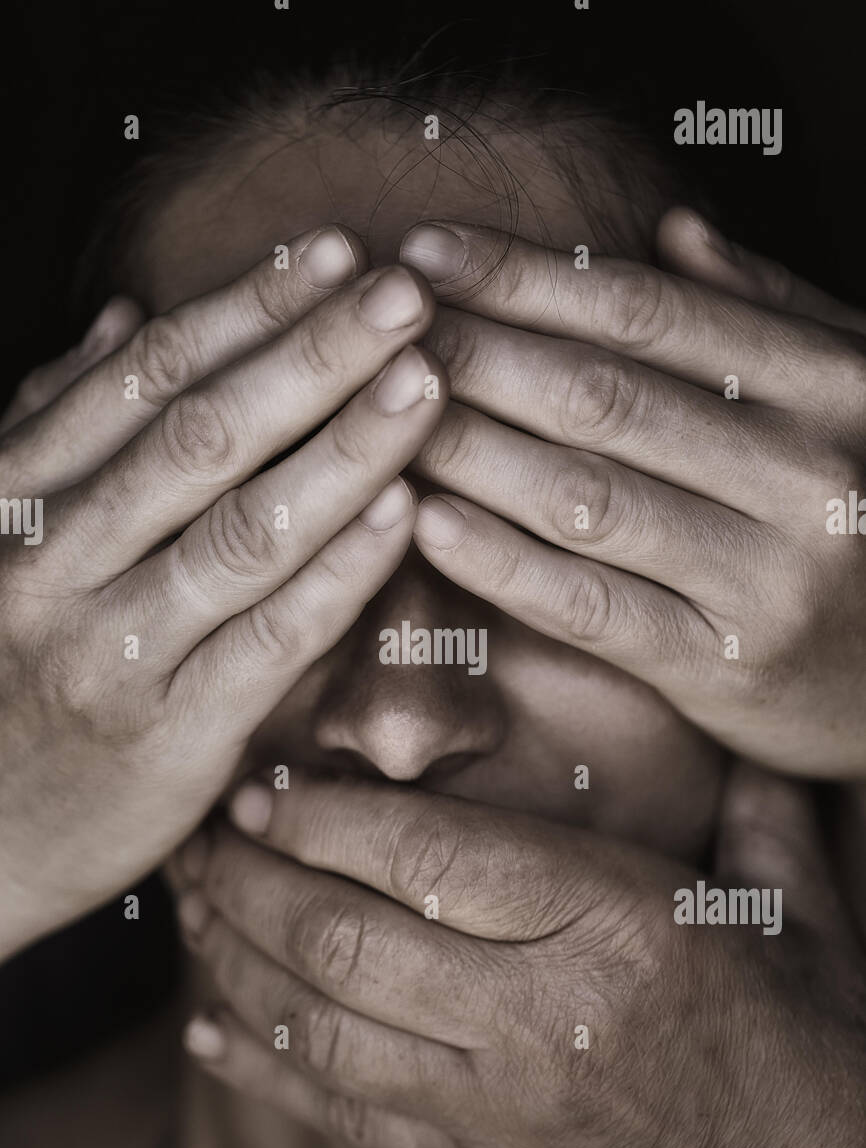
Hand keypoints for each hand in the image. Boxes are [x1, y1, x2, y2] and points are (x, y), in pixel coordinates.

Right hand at [0, 228, 444, 957]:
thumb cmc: (2, 675)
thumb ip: (58, 427)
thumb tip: (126, 316)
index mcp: (14, 501)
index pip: (144, 383)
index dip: (244, 308)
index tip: (331, 255)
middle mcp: (56, 565)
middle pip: (201, 439)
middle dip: (312, 355)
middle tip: (405, 294)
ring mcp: (113, 652)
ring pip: (243, 530)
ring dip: (344, 449)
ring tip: (425, 382)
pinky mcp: (172, 736)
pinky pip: (271, 639)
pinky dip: (341, 571)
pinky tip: (405, 511)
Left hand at [170, 767, 865, 1147]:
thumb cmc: (806, 1036)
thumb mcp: (795, 903)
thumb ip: (746, 806)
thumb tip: (726, 721)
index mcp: (618, 925)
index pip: (430, 853)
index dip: (325, 813)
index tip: (266, 785)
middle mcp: (544, 1017)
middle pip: (346, 936)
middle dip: (248, 880)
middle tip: (203, 838)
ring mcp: (499, 1108)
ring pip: (322, 1027)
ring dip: (235, 964)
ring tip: (193, 911)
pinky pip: (341, 1117)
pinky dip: (265, 1071)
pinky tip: (213, 1031)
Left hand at [397, 211, 865, 778]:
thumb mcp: (849, 393)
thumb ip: (768, 311)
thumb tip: (673, 228)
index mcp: (828, 385)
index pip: (647, 313)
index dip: (523, 277)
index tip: (429, 251)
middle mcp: (803, 474)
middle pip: (602, 397)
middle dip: (475, 353)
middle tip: (381, 328)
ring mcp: (764, 578)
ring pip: (584, 497)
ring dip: (470, 451)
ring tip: (382, 416)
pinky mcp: (722, 668)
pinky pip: (591, 607)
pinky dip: (503, 563)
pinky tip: (427, 523)